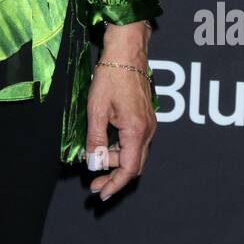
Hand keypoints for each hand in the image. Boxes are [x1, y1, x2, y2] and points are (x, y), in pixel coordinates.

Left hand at [85, 21, 155, 201]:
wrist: (127, 50)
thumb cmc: (111, 75)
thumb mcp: (96, 108)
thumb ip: (96, 138)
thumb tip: (94, 163)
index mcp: (137, 130)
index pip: (128, 169)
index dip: (115, 185)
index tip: (101, 193)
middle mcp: (148, 130)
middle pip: (134, 165)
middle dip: (114, 177)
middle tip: (95, 184)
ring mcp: (149, 123)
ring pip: (135, 154)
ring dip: (116, 162)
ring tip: (95, 163)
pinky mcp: (146, 117)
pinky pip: (136, 142)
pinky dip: (121, 150)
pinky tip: (106, 147)